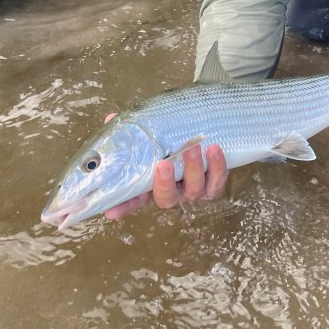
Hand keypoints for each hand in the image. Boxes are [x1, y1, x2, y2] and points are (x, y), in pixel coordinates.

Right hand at [100, 113, 228, 219]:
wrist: (204, 135)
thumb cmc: (171, 139)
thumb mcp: (150, 133)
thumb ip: (131, 129)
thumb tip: (111, 118)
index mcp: (152, 184)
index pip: (133, 199)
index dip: (123, 206)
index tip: (111, 210)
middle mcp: (173, 191)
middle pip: (167, 198)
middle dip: (165, 183)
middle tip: (163, 164)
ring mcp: (193, 190)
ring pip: (194, 188)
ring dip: (193, 168)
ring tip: (192, 147)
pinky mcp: (214, 184)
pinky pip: (217, 180)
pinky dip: (217, 166)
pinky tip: (214, 149)